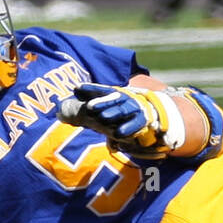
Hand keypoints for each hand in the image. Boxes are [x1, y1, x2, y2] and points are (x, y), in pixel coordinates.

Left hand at [59, 82, 184, 159]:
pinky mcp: (142, 121)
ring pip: (123, 110)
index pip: (102, 89)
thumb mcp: (108, 103)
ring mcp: (134, 109)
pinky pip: (134, 124)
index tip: (77, 89)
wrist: (151, 112)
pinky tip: (118, 134)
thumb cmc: (122, 108)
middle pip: (111, 99)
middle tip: (89, 107)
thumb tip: (71, 95)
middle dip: (101, 102)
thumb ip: (91, 100)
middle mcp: (125, 98)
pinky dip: (127, 128)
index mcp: (116, 93)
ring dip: (113, 113)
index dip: (90, 89)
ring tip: (102, 118)